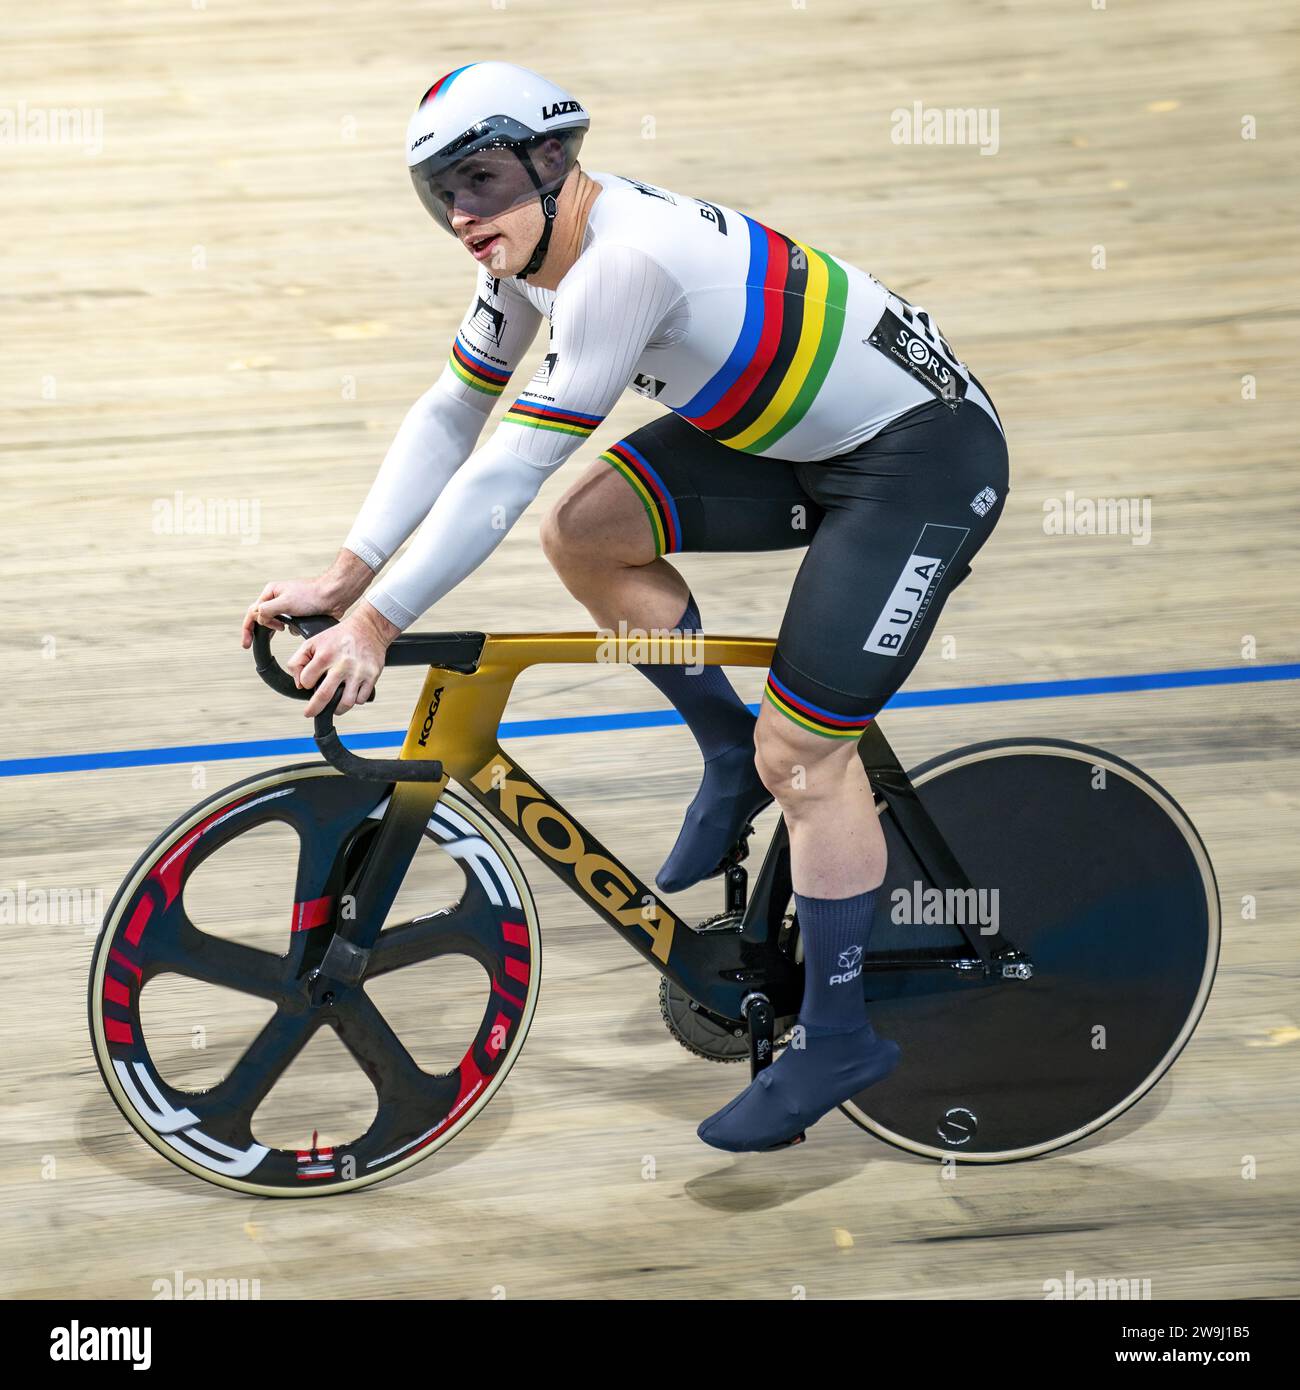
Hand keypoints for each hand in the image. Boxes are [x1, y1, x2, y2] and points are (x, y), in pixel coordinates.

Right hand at [240, 550, 377, 649]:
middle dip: (259, 630)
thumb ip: (266, 611)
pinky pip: (288, 625)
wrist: (334, 596)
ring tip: (282, 629)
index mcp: (270, 592)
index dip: (247, 629)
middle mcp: (277, 598)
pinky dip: (290, 629)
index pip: (252, 612)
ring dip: (275, 628)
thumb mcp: (284, 602)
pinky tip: (296, 629)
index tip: (247, 644)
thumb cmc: (312, 595)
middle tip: (252, 645)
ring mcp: (287, 606)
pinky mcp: (298, 614)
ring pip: (274, 622)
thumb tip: (259, 619)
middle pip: (261, 617)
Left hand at [287, 604, 399, 716]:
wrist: (369, 628)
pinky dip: (355, 700)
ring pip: (346, 702)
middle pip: (324, 696)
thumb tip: (299, 684)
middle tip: (310, 713)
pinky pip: (361, 699)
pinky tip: (351, 693)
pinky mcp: (372, 676)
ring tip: (334, 705)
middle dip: (314, 709)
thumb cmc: (339, 636)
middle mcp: (342, 664)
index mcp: (325, 655)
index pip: (306, 681)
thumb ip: (297, 661)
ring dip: (337, 708)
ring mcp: (358, 672)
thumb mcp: (312, 642)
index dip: (305, 684)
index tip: (309, 683)